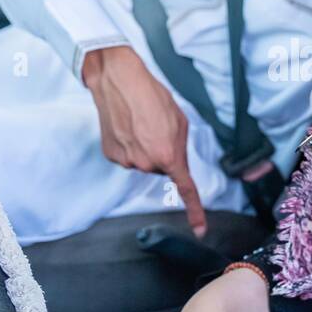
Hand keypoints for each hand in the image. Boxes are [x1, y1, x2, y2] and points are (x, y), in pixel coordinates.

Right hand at [82, 45, 206, 236]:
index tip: (200, 230)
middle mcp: (145, 164)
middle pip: (162, 168)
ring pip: (144, 163)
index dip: (195, 211)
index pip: (185, 189)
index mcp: (168, 156)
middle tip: (157, 129)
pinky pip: (128, 157)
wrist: (118, 81)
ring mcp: (125, 161)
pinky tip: (126, 127)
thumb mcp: (179, 121)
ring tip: (140, 124)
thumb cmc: (152, 96)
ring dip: (145, 148)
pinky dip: (129, 145)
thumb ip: (180, 148)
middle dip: (164, 153)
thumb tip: (175, 163)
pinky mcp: (111, 155)